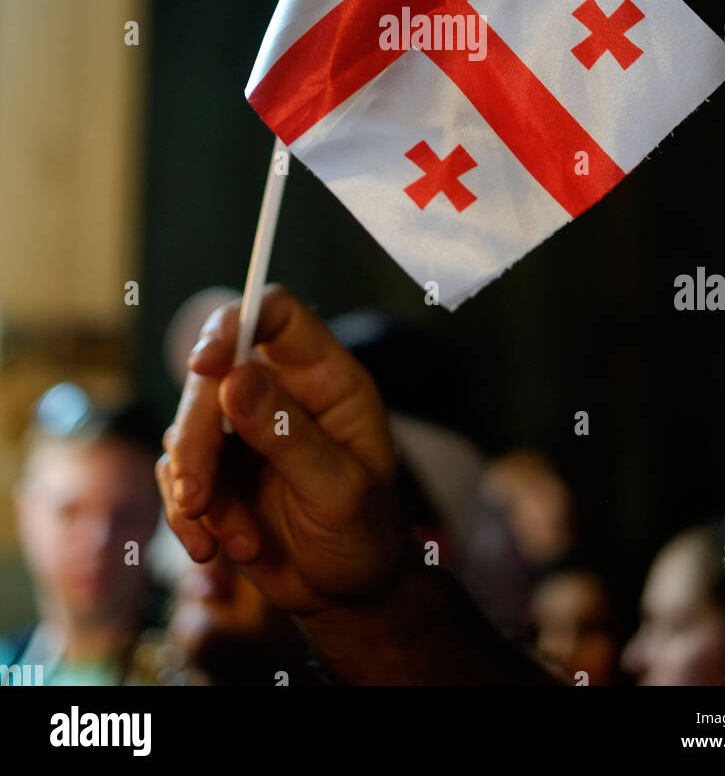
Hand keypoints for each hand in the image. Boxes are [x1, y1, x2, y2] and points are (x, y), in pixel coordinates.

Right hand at [157, 286, 407, 614]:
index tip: (203, 364)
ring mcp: (244, 427)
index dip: (236, 324)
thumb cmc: (363, 534)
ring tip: (235, 544)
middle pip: (215, 374)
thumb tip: (234, 379)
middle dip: (196, 435)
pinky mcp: (216, 466)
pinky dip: (186, 515)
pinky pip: (176, 472)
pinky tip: (213, 550)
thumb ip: (289, 435)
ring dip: (195, 487)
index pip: (278, 315)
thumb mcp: (340, 491)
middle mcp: (281, 391)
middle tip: (198, 494)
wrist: (347, 594)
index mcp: (325, 379)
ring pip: (186, 424)